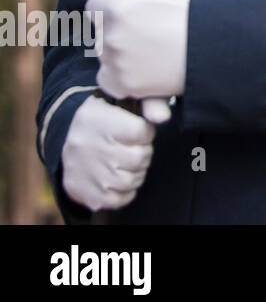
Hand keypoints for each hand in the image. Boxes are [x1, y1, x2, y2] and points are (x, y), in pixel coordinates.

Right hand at [61, 95, 155, 211]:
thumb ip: (148, 104)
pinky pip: (118, 199)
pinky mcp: (82, 192)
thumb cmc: (103, 119)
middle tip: (136, 149)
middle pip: (138, 158)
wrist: (67, 142)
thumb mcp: (119, 101)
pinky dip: (126, 192)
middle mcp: (87, 145)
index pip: (140, 131)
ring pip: (130, 180)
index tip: (141, 133)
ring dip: (137, 173)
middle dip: (144, 154)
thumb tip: (163, 116)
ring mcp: (84, 171)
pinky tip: (120, 178)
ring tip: (129, 164)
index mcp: (97, 119)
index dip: (147, 133)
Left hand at [88, 0, 189, 101]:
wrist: (214, 48)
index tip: (128, 13)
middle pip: (100, 32)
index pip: (94, 6)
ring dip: (118, 53)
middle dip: (116, 30)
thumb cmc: (193, 12)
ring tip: (150, 50)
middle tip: (146, 33)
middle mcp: (111, 37)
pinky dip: (118, 76)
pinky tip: (141, 67)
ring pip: (103, 55)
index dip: (112, 7)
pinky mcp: (123, 85)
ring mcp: (116, 63)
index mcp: (118, 9)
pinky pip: (106, 80)